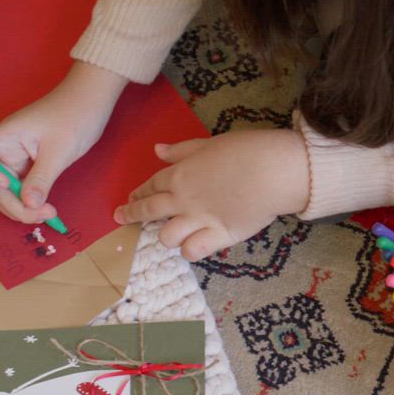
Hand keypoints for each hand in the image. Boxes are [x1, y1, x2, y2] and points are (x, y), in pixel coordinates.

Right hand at [0, 62, 127, 223]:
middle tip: (43, 215)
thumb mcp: (59, 150)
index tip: (6, 183)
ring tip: (49, 214)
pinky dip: (30, 202)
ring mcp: (16, 159)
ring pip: (6, 191)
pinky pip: (21, 189)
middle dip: (12, 204)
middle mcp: (4, 149)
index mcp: (4, 137)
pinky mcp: (29, 166)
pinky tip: (46, 210)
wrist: (90, 101)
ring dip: (22, 208)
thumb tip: (28, 204)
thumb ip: (41, 178)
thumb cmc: (74, 115)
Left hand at [115, 129, 309, 260]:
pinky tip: (193, 246)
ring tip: (169, 235)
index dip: (138, 193)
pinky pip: (192, 250)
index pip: (150, 186)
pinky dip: (189, 250)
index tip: (129, 198)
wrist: (273, 171)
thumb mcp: (209, 144)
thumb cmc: (246, 151)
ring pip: (166, 236)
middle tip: (120, 218)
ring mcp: (199, 220)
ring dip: (165, 235)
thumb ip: (182, 151)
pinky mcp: (218, 236)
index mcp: (180, 174)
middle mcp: (183, 199)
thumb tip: (157, 150)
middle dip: (131, 215)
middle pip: (148, 211)